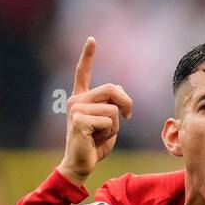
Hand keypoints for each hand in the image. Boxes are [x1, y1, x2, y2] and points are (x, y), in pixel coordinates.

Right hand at [58, 37, 133, 185]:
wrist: (80, 165)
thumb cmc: (95, 145)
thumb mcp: (109, 122)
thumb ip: (112, 105)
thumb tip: (118, 93)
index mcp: (81, 98)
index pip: (83, 73)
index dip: (88, 56)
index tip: (92, 39)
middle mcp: (76, 100)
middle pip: (112, 89)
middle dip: (127, 102)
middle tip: (129, 116)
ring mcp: (76, 109)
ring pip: (113, 109)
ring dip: (115, 126)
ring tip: (101, 135)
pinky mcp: (79, 120)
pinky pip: (108, 121)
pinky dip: (109, 133)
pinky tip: (95, 139)